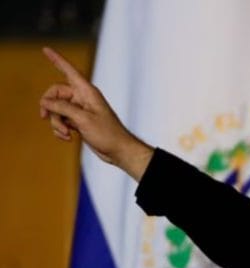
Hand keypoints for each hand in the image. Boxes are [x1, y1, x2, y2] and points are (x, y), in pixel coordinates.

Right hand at [38, 46, 153, 179]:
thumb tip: (45, 101)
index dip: (57, 60)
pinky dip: (60, 129)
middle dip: (49, 107)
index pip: (69, 71)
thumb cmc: (107, 134)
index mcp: (87, 92)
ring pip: (56, 110)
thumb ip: (62, 108)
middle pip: (55, 94)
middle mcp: (83, 98)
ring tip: (66, 133)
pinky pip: (61, 120)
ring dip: (56, 122)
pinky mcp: (78, 122)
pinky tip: (68, 138)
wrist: (119, 151)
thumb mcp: (82, 119)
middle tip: (45, 117)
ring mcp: (80, 110)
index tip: (45, 49)